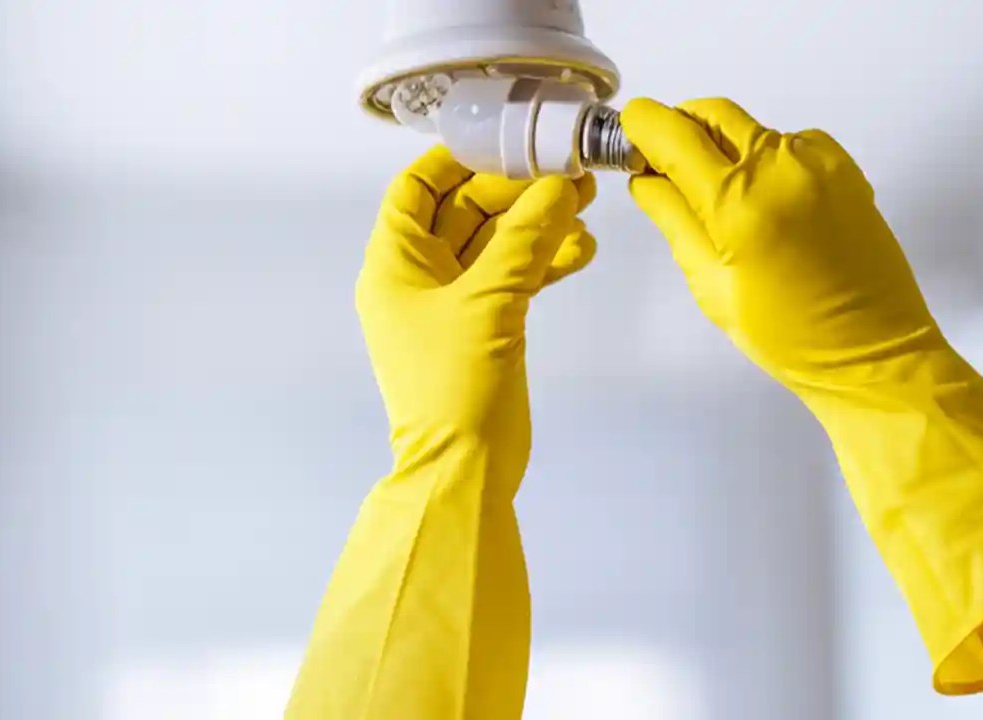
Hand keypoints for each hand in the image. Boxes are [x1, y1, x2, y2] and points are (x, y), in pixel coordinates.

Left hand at [285, 148, 594, 719]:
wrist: (464, 471)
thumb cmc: (456, 384)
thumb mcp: (490, 301)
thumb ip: (526, 238)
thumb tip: (559, 184)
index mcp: (394, 266)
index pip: (415, 190)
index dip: (453, 159)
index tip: (502, 139)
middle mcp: (419, 280)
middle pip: (463, 213)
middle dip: (515, 191)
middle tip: (566, 171)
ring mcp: (453, 307)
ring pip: (496, 247)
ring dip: (538, 225)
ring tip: (588, 202)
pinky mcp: (486, 331)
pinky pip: (513, 282)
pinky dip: (544, 264)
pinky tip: (583, 251)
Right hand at [622, 97, 940, 383]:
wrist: (870, 350)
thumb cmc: (783, 335)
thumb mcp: (710, 286)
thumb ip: (673, 219)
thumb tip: (644, 176)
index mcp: (738, 202)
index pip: (672, 132)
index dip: (641, 126)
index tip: (629, 139)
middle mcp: (779, 166)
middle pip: (711, 113)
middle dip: (680, 129)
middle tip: (668, 167)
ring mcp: (817, 161)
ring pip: (750, 128)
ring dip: (723, 147)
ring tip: (725, 202)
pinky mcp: (844, 166)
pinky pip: (789, 143)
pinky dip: (766, 159)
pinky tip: (770, 205)